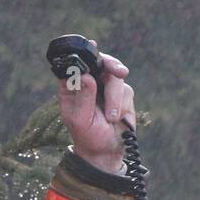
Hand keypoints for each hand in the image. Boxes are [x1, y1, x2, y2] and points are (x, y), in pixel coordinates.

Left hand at [57, 40, 134, 173]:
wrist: (106, 151)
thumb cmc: (87, 136)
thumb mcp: (81, 119)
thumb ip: (84, 97)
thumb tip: (86, 76)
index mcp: (72, 86)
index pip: (76, 63)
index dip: (84, 53)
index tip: (93, 47)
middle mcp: (89, 82)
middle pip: (101, 61)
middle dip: (112, 66)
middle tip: (120, 73)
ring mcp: (106, 87)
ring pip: (116, 78)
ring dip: (115, 99)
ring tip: (111, 118)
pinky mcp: (122, 94)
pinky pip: (126, 91)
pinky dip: (123, 106)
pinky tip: (117, 119)